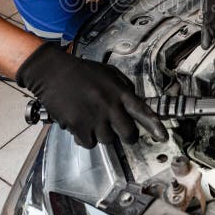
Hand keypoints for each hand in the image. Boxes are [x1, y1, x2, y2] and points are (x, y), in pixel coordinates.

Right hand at [16, 43, 167, 147]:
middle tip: (122, 133)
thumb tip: (133, 100)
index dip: (154, 125)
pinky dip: (86, 138)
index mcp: (118, 91)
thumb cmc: (80, 71)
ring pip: (108, 140)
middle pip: (128, 133)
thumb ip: (123, 87)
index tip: (162, 136)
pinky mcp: (78, 126)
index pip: (142, 110)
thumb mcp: (108, 72)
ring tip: (94, 121)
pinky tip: (82, 126)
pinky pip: (89, 143)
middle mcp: (109, 105)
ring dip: (103, 134)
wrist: (52, 72)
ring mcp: (94, 117)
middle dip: (127, 136)